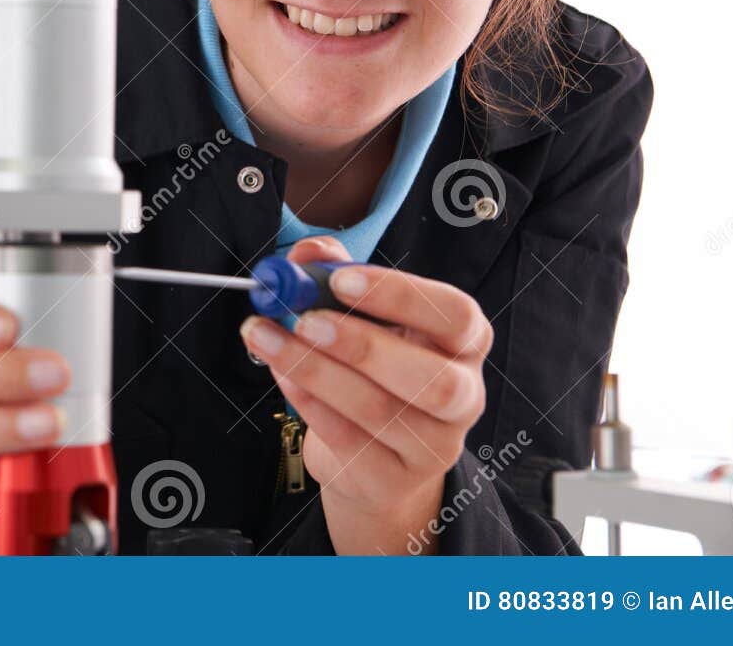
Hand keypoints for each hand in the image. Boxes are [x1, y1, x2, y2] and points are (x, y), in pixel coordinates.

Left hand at [239, 235, 492, 554]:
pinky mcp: (394, 480)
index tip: (340, 280)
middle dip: (361, 345)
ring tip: (268, 340)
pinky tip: (282, 377)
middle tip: (303, 320)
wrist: (375, 459)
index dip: (400, 296)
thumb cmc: (374, 371)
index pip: (455, 316)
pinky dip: (309, 405)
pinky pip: (350, 443)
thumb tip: (307, 252)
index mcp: (464, 343)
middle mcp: (463, 396)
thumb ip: (336, 275)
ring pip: (381, 411)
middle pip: (432, 378)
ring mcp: (434, 446)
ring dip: (315, 371)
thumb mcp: (362, 316)